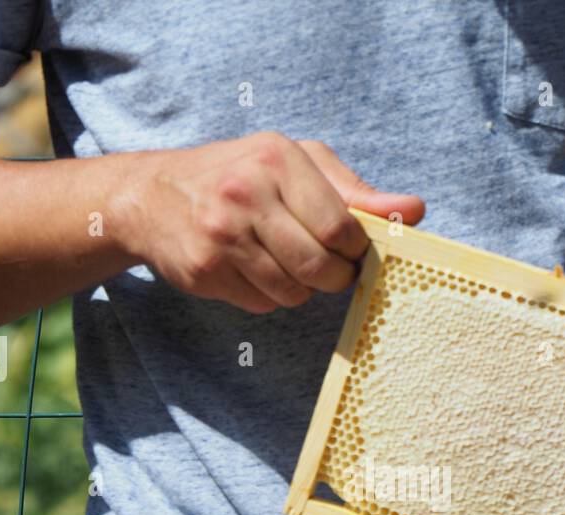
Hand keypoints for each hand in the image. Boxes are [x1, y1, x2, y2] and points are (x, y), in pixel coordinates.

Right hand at [115, 132, 424, 313]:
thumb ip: (355, 190)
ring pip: (294, 292)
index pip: (341, 226)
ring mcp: (222, 235)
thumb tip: (413, 210)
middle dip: (334, 277)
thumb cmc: (239, 175)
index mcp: (276, 159)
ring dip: (300, 288)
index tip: (353, 250)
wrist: (151, 196)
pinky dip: (267, 296)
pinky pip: (263, 304)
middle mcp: (246, 194)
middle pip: (320, 267)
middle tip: (328, 267)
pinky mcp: (206, 271)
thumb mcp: (295, 164)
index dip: (356, 249)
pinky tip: (250, 269)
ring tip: (281, 260)